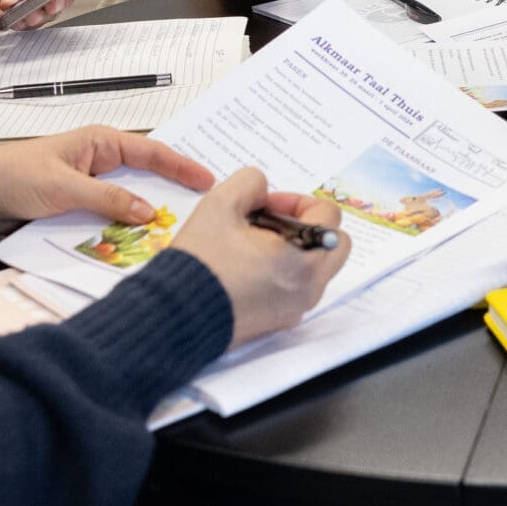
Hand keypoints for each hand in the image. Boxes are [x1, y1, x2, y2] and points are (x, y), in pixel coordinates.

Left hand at [0, 0, 79, 27]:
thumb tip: (12, 2)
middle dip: (58, 2)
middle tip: (51, 4)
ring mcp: (43, 4)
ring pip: (49, 13)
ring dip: (39, 15)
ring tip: (29, 15)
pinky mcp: (30, 17)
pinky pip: (31, 24)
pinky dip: (23, 23)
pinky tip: (17, 20)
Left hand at [0, 127, 216, 227]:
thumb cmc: (14, 176)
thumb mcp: (63, 186)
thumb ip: (106, 199)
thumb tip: (148, 211)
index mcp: (101, 143)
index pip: (153, 151)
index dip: (183, 165)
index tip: (209, 180)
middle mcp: (102, 163)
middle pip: (148, 178)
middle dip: (174, 193)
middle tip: (205, 209)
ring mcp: (94, 187)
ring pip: (132, 202)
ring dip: (150, 217)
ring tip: (180, 232)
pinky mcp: (83, 209)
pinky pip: (113, 218)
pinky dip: (127, 230)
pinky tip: (141, 245)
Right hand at [169, 167, 347, 346]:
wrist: (174, 315)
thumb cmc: (200, 263)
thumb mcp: (220, 204)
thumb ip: (250, 183)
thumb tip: (262, 190)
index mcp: (304, 259)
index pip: (327, 215)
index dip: (296, 201)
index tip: (266, 205)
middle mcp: (308, 288)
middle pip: (332, 244)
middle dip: (305, 225)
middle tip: (269, 223)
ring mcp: (295, 308)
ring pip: (315, 268)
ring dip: (293, 248)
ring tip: (251, 244)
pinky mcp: (278, 322)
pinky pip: (296, 289)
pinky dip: (283, 272)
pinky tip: (246, 266)